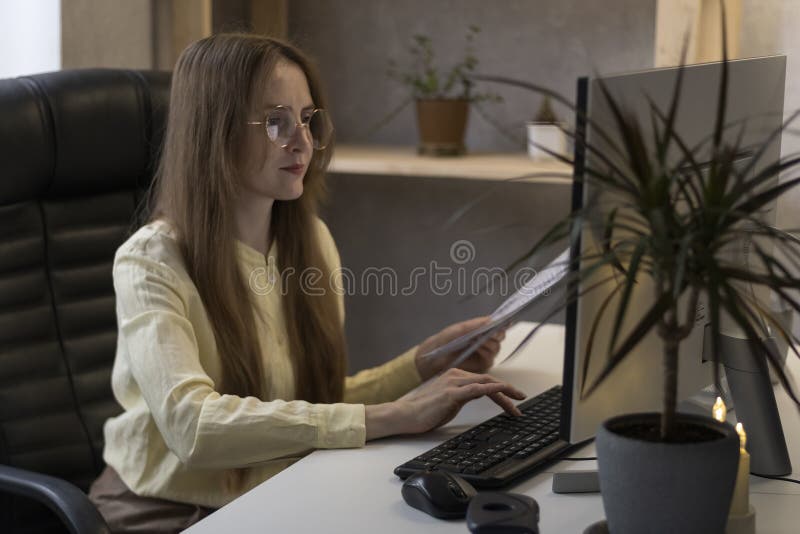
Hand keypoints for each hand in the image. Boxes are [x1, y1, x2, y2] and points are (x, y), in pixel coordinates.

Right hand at [365, 368, 524, 438]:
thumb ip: (463, 396)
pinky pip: (477, 389)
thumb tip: (478, 396)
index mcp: (455, 376)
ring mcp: (454, 382)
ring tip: (517, 404)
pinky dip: (492, 389)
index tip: (514, 400)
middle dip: (508, 391)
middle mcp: (456, 375)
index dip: (502, 390)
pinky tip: (503, 392)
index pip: (485, 381)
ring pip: (487, 383)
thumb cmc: (424, 411)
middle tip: (521, 401)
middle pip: (489, 380)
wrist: (405, 415)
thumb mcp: (449, 401)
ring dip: (505, 393)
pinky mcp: (451, 393)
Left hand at [414, 316, 506, 380]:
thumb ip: (477, 324)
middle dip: (495, 333)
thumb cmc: (445, 340)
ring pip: (496, 347)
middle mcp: (485, 341)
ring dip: (488, 342)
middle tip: (488, 331)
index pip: (497, 326)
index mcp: (480, 330)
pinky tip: (477, 348)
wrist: (435, 356)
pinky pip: (490, 358)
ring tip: (477, 339)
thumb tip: (493, 319)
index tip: (502, 321)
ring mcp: (484, 353)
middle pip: (500, 337)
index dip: (501, 324)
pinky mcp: (482, 365)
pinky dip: (485, 352)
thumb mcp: (460, 328)